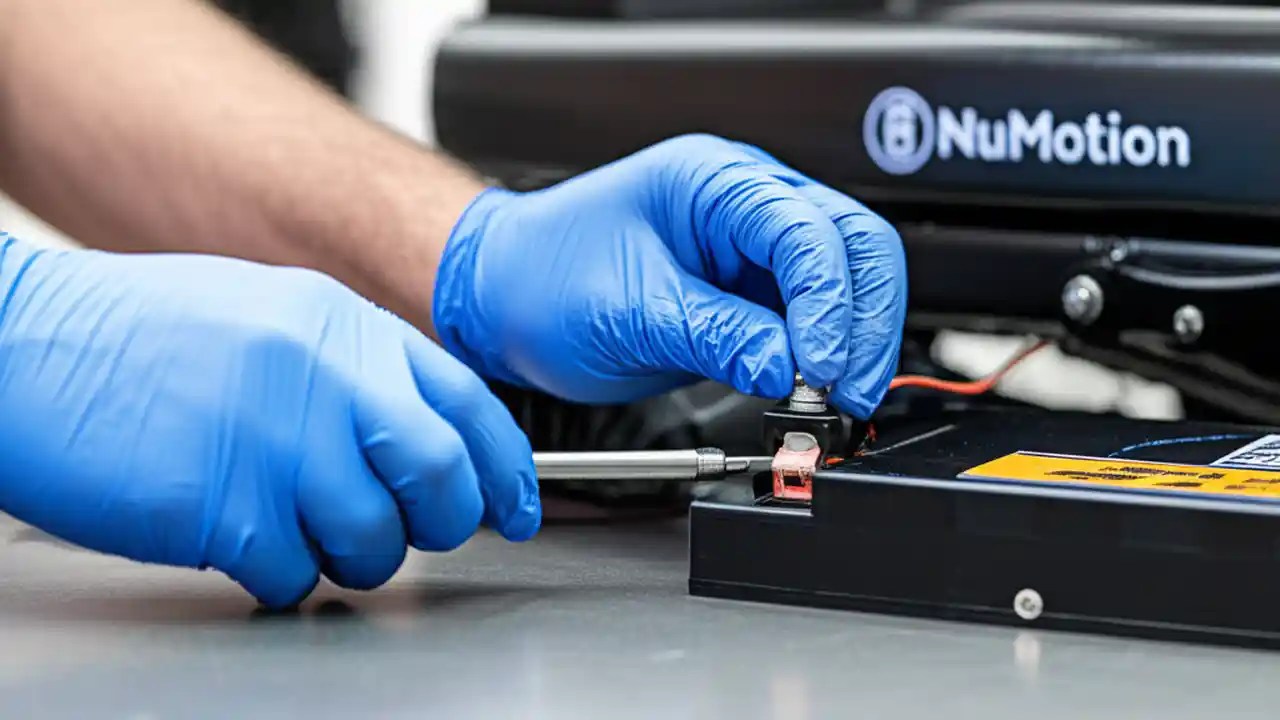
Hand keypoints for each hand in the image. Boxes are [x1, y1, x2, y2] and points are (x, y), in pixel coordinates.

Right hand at [0, 234, 539, 608]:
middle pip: (441, 475)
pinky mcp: (226, 508)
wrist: (21, 344)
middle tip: (411, 530)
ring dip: (351, 556)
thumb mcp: (268, 317)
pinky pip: (293, 574)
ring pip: (375, 539)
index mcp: (341, 324)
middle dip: (441, 520)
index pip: (467, 400)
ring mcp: (278, 442)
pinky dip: (278, 575)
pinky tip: (243, 541)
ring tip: (298, 531)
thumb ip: (351, 370)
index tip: (517, 507)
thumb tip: (421, 434)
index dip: (506, 465)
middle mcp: (325, 377)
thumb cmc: (135, 336)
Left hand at [434, 134, 906, 418]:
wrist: (505, 299)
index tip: (819, 368)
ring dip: (853, 343)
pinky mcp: (749, 296)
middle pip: (853, 246)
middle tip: (846, 393)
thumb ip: (715, 335)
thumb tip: (788, 369)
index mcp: (713, 183)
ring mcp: (752, 250)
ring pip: (846, 283)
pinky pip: (811, 321)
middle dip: (863, 322)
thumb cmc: (544, 278)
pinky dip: (824, 359)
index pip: (807, 231)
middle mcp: (745, 205)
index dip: (827, 303)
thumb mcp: (627, 311)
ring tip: (833, 403)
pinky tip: (812, 395)